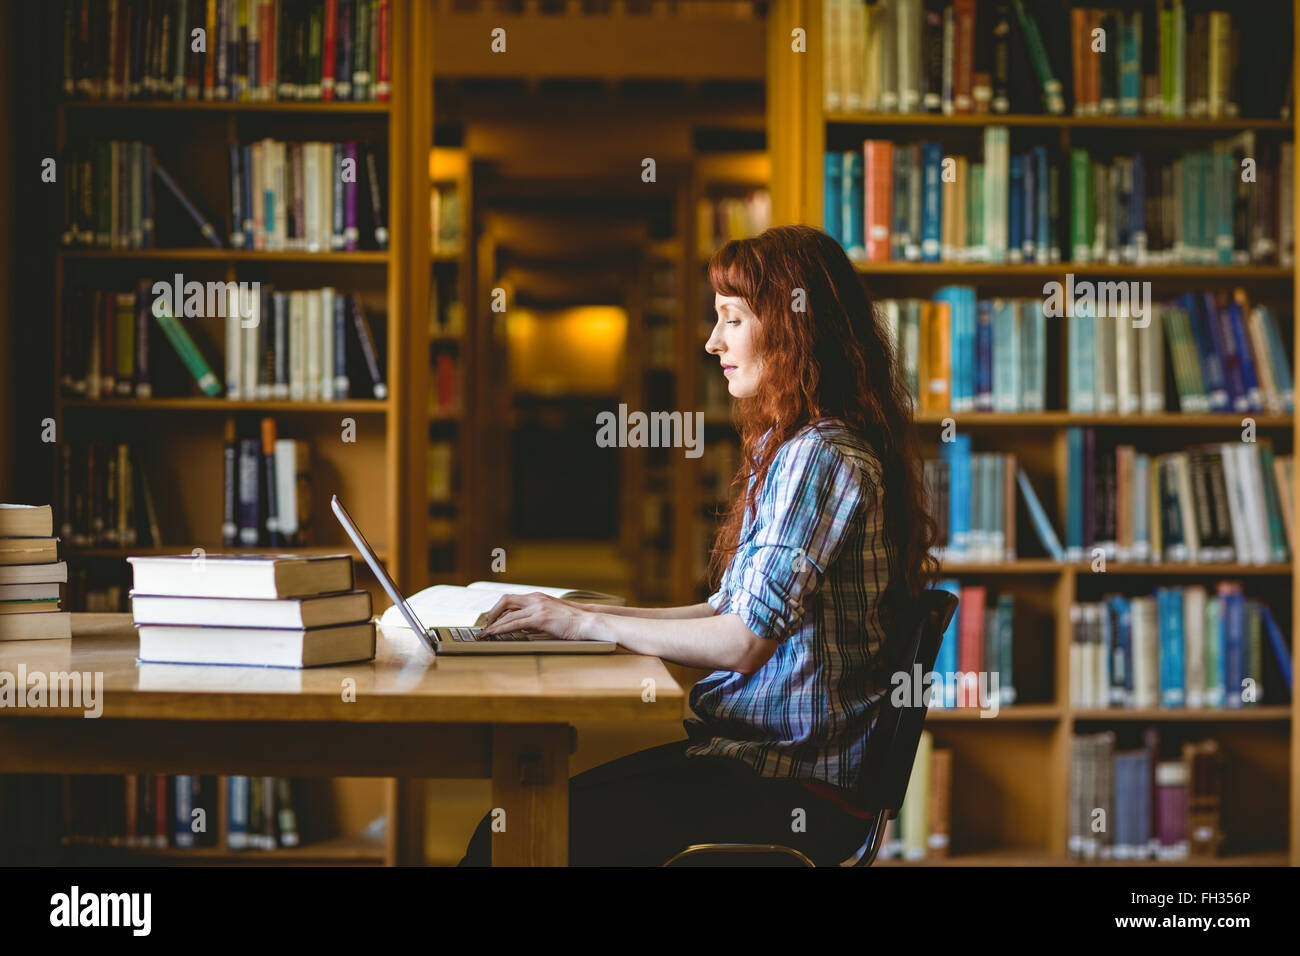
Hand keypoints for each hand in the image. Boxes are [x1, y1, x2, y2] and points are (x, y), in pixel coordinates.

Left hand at [480, 592, 600, 641]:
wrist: (588, 622)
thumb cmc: (573, 622)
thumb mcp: (552, 616)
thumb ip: (537, 618)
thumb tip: (525, 628)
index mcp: (538, 597)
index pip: (512, 599)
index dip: (499, 609)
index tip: (492, 619)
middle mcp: (536, 598)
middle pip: (505, 600)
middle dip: (492, 613)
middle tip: (485, 625)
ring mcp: (538, 607)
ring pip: (507, 614)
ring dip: (494, 624)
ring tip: (485, 633)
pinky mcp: (540, 618)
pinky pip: (515, 623)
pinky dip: (502, 629)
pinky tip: (495, 634)